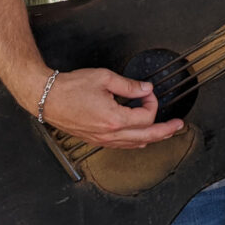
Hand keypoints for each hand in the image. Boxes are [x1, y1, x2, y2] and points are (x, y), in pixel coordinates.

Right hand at [37, 67, 184, 149]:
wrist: (46, 97)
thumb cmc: (70, 88)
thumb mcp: (104, 78)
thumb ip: (129, 85)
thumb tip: (146, 89)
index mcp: (113, 119)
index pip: (146, 117)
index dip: (152, 103)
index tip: (149, 93)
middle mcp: (109, 134)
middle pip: (146, 137)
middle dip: (165, 131)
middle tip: (178, 126)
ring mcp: (101, 140)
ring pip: (134, 144)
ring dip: (152, 138)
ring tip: (165, 132)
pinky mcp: (95, 140)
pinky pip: (121, 145)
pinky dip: (135, 141)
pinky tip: (140, 137)